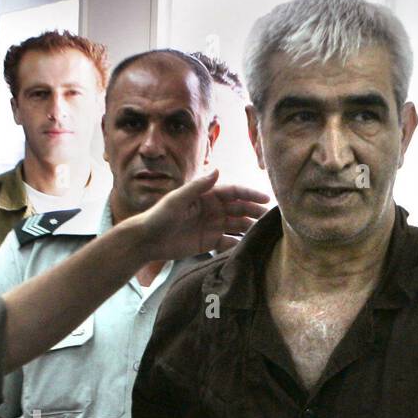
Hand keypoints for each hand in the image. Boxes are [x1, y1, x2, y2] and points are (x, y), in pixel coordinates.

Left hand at [131, 169, 270, 260]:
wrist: (147, 241)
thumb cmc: (159, 216)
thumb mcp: (177, 199)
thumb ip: (197, 186)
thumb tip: (218, 169)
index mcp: (207, 195)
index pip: (234, 192)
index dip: (250, 194)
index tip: (266, 199)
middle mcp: (213, 209)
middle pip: (240, 209)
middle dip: (255, 212)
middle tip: (270, 219)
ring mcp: (213, 226)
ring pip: (238, 226)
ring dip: (250, 228)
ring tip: (263, 234)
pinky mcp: (210, 242)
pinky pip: (229, 242)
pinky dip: (238, 244)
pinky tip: (248, 247)